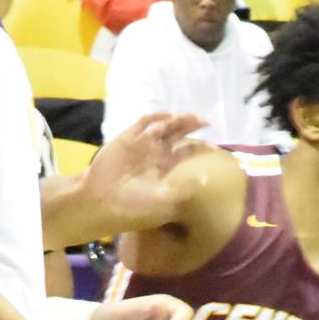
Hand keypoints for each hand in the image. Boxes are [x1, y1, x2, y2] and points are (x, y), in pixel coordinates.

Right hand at [85, 111, 206, 226]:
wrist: (103, 199)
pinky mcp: (128, 137)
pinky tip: (168, 116)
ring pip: (164, 125)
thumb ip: (184, 188)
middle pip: (177, 133)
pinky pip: (143, 123)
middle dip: (191, 125)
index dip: (200, 147)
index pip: (186, 151)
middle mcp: (156, 151)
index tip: (215, 146)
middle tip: (207, 121)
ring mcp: (142, 142)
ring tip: (192, 117)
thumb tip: (206, 179)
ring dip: (177, 120)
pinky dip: (155, 117)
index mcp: (166, 165)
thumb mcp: (164, 198)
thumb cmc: (133, 203)